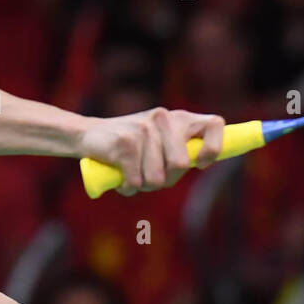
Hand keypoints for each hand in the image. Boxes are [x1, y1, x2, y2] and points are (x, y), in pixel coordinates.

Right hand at [79, 107, 225, 195]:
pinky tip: (120, 177)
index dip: (213, 149)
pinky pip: (136, 180)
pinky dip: (128, 186)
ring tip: (132, 174)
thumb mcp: (160, 142)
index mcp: (179, 118)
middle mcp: (165, 118)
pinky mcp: (126, 142)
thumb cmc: (132, 146)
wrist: (89, 135)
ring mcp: (145, 128)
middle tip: (151, 176)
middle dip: (167, 179)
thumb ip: (180, 151)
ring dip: (143, 185)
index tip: (200, 164)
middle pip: (182, 164)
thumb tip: (200, 163)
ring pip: (157, 178)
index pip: (215, 124)